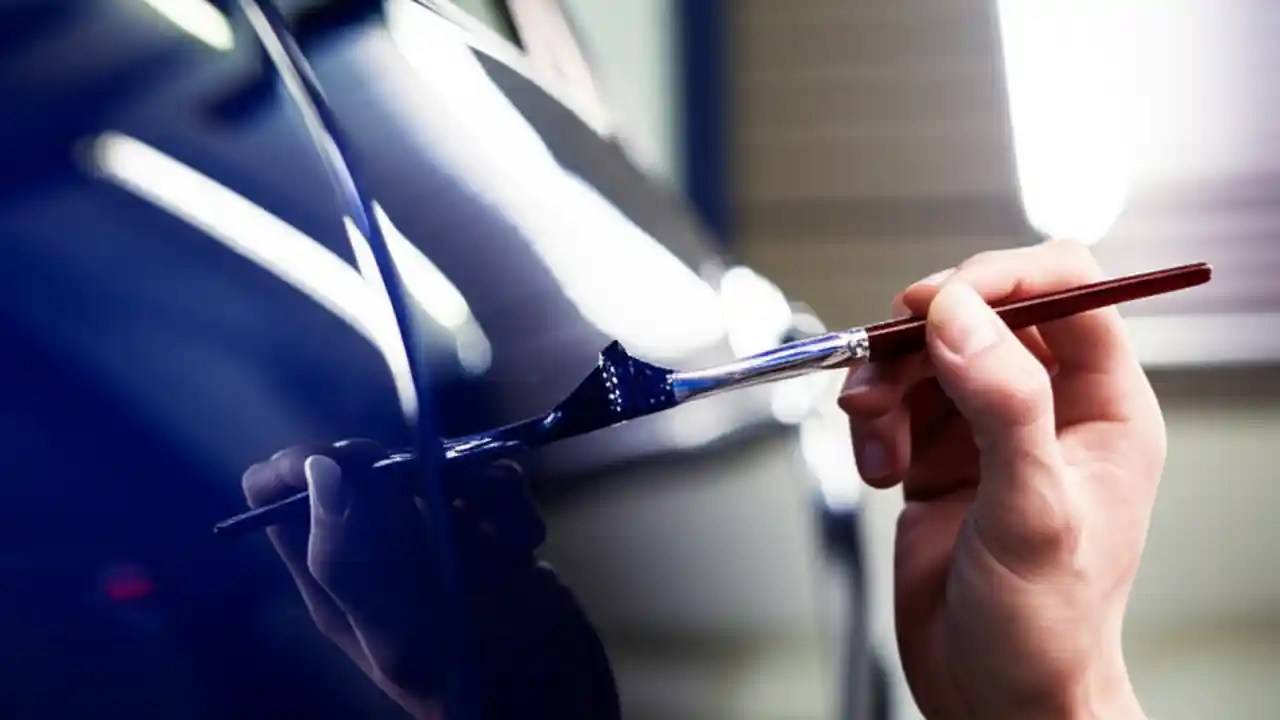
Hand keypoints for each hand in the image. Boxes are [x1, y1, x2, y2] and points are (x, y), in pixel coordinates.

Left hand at [242, 441, 618, 718]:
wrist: (562, 712)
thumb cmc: (477, 692)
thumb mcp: (405, 641)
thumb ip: (353, 561)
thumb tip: (317, 468)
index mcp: (334, 581)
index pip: (276, 499)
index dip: (300, 469)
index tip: (350, 467)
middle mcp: (377, 552)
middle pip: (358, 467)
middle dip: (399, 468)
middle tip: (440, 498)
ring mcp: (436, 539)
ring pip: (435, 466)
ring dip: (474, 486)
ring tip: (499, 539)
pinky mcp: (492, 532)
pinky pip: (493, 484)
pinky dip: (512, 504)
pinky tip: (524, 548)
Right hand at [839, 240, 1159, 718]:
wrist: (996, 697)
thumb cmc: (1046, 629)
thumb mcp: (1031, 512)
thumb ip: (1003, 405)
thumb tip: (961, 316)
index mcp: (1104, 407)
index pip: (1064, 290)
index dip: (998, 279)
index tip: (933, 302)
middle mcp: (1048, 407)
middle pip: (977, 316)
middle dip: (918, 341)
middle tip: (880, 377)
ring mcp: (989, 432)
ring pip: (925, 357)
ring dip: (884, 387)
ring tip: (876, 442)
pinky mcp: (940, 457)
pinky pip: (895, 404)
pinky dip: (872, 427)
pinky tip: (880, 471)